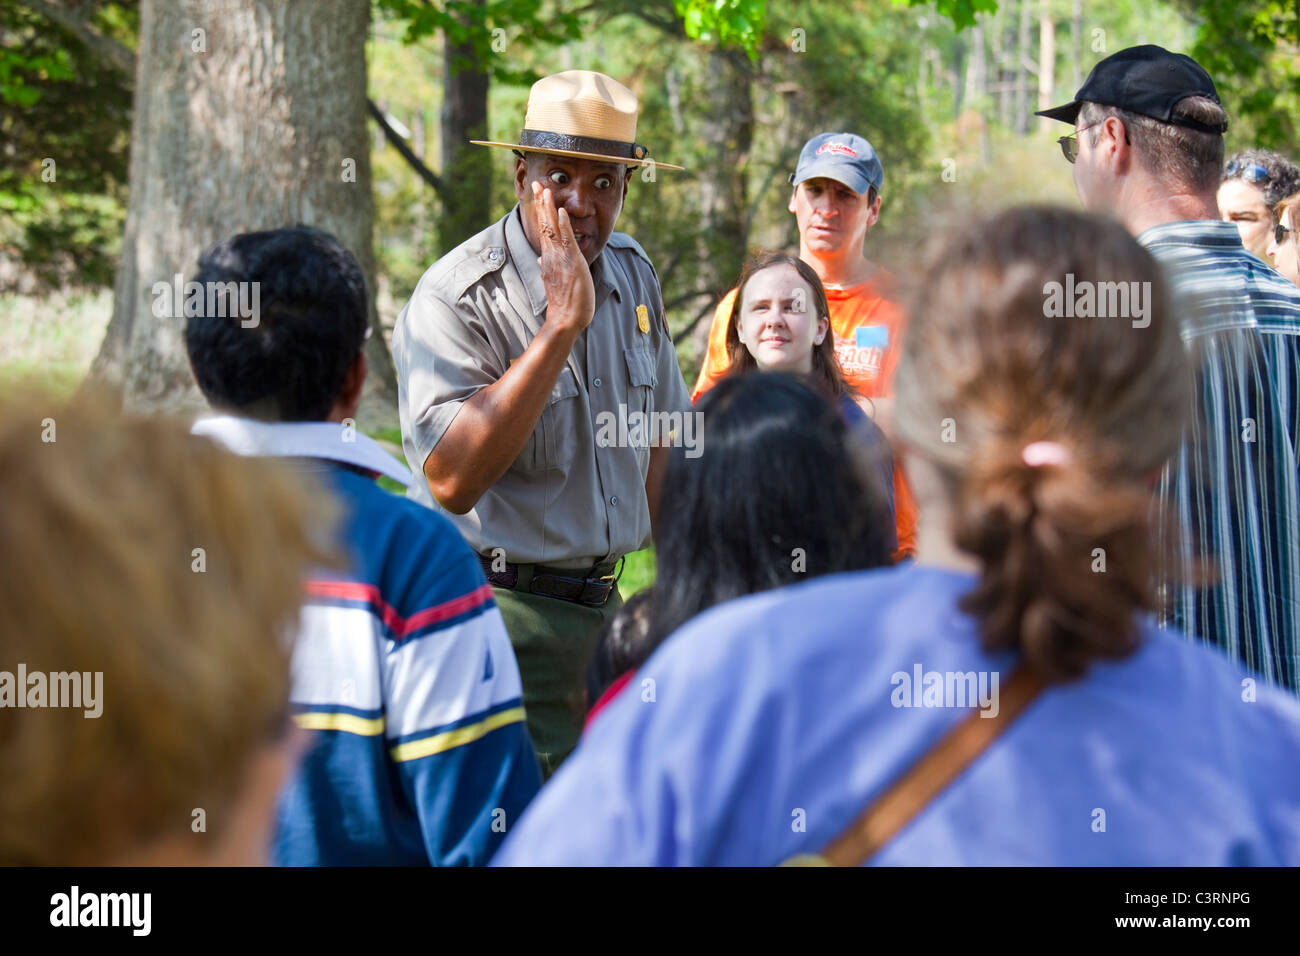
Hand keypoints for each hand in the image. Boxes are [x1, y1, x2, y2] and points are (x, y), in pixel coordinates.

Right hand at [533, 181, 594, 335]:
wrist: (566, 319)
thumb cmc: (564, 304)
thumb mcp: (555, 281)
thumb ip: (546, 268)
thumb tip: (540, 260)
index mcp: (548, 259)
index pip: (543, 230)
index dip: (541, 212)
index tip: (539, 195)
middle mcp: (551, 256)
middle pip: (544, 224)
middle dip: (541, 203)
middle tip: (536, 183)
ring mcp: (560, 259)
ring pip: (552, 229)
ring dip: (549, 208)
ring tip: (546, 190)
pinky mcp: (571, 263)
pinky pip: (566, 241)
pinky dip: (563, 225)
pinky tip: (560, 211)